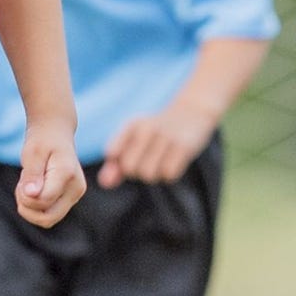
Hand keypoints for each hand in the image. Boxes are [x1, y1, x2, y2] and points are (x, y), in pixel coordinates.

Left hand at [15, 120, 86, 227]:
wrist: (55, 133)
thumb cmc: (42, 140)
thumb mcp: (32, 152)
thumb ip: (32, 174)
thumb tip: (31, 194)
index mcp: (67, 175)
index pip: (43, 201)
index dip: (25, 196)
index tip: (21, 181)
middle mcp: (76, 189)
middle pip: (48, 218)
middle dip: (27, 207)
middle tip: (21, 187)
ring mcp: (75, 196)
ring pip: (48, 219)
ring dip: (30, 208)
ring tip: (27, 186)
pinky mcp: (70, 199)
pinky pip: (49, 214)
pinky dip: (35, 207)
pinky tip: (33, 189)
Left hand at [100, 98, 218, 186]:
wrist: (191, 113)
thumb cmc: (156, 133)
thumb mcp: (133, 142)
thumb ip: (116, 164)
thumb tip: (104, 183)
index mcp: (131, 125)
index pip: (112, 153)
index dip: (119, 162)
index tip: (132, 155)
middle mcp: (146, 128)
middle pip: (129, 168)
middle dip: (136, 172)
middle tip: (148, 160)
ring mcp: (165, 137)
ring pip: (148, 174)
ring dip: (154, 174)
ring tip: (161, 160)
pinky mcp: (183, 147)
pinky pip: (168, 175)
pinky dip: (170, 174)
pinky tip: (174, 161)